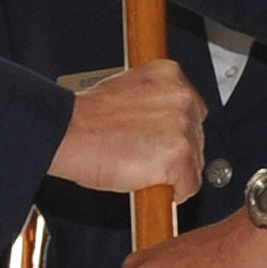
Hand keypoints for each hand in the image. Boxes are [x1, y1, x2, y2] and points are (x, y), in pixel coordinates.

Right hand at [48, 59, 206, 200]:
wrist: (69, 133)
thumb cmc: (88, 119)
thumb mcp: (127, 91)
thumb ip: (154, 101)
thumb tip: (163, 120)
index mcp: (169, 74)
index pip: (192, 109)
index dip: (176, 131)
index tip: (163, 139)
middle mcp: (181, 96)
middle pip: (198, 137)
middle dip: (177, 151)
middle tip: (147, 156)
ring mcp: (183, 125)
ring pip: (196, 162)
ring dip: (174, 171)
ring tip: (143, 166)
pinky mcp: (180, 154)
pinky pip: (190, 185)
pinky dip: (173, 192)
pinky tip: (149, 181)